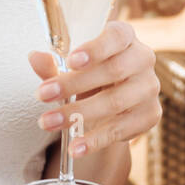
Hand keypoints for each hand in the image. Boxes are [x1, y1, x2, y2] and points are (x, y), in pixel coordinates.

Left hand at [29, 21, 160, 157]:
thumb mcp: (71, 68)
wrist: (112, 104)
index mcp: (125, 38)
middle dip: (74, 84)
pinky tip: (74, 147)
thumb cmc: (92, 76)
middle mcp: (143, 59)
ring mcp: (149, 88)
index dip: (96, 48)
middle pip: (113, 70)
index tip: (71, 61)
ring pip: (115, 102)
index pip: (116, 37)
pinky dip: (95, 140)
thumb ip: (54, 64)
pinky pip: (120, 129)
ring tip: (48, 122)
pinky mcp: (149, 115)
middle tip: (42, 95)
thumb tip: (34, 58)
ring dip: (78, 114)